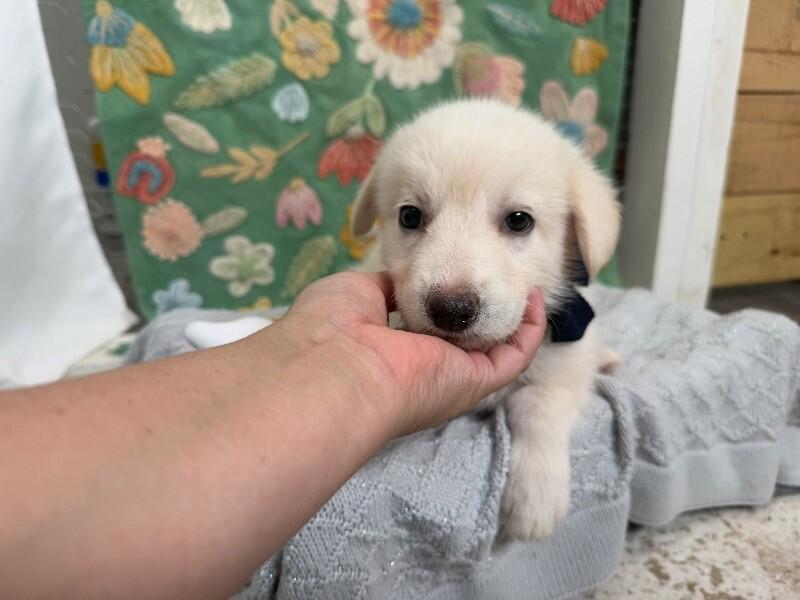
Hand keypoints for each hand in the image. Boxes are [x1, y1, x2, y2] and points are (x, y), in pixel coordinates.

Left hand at [273, 271, 546, 436]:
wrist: (335, 364)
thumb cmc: (333, 324)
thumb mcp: (357, 290)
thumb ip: (386, 285)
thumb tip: (400, 277)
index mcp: (394, 345)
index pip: (429, 324)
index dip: (448, 299)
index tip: (461, 272)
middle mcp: (426, 363)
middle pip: (465, 337)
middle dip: (485, 307)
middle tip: (503, 273)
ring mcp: (453, 375)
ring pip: (496, 348)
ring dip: (513, 316)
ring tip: (528, 281)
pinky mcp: (477, 382)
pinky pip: (515, 358)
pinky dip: (530, 331)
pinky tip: (534, 298)